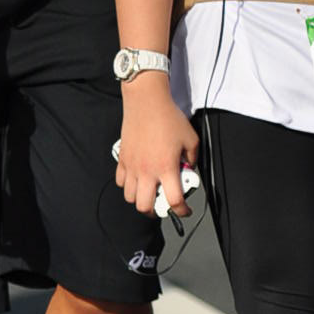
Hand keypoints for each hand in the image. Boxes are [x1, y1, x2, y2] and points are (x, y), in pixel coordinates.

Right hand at [116, 79, 198, 216]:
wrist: (146, 101)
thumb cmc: (168, 117)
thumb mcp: (191, 138)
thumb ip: (193, 158)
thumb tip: (189, 167)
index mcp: (166, 168)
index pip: (173, 201)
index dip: (182, 211)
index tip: (185, 210)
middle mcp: (147, 171)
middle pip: (145, 207)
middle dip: (156, 211)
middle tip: (162, 206)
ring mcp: (132, 166)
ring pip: (130, 197)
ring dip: (140, 199)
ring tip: (148, 192)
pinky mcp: (122, 158)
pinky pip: (120, 181)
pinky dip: (127, 185)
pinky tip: (136, 178)